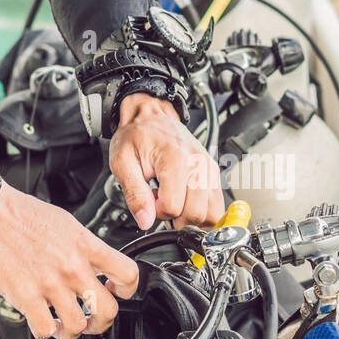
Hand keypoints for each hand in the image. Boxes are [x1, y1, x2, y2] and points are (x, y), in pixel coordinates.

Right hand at [0, 183, 138, 338]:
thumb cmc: (21, 215)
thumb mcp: (66, 223)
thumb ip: (83, 247)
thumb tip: (93, 264)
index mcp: (86, 246)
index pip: (128, 274)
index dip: (128, 289)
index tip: (116, 292)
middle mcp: (72, 267)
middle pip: (108, 309)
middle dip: (103, 321)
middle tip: (93, 320)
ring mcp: (50, 284)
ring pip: (78, 325)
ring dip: (72, 331)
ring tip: (64, 325)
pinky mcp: (26, 297)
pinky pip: (46, 330)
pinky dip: (46, 332)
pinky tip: (42, 323)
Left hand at [109, 93, 223, 229]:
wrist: (151, 117)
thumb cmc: (136, 136)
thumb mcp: (123, 163)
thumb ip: (134, 194)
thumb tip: (145, 221)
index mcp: (175, 159)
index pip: (173, 208)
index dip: (157, 210)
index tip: (150, 197)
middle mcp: (198, 164)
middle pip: (195, 214)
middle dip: (175, 216)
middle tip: (160, 199)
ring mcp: (209, 169)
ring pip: (210, 214)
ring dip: (189, 215)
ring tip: (173, 197)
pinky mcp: (214, 173)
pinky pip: (215, 206)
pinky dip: (200, 210)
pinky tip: (185, 198)